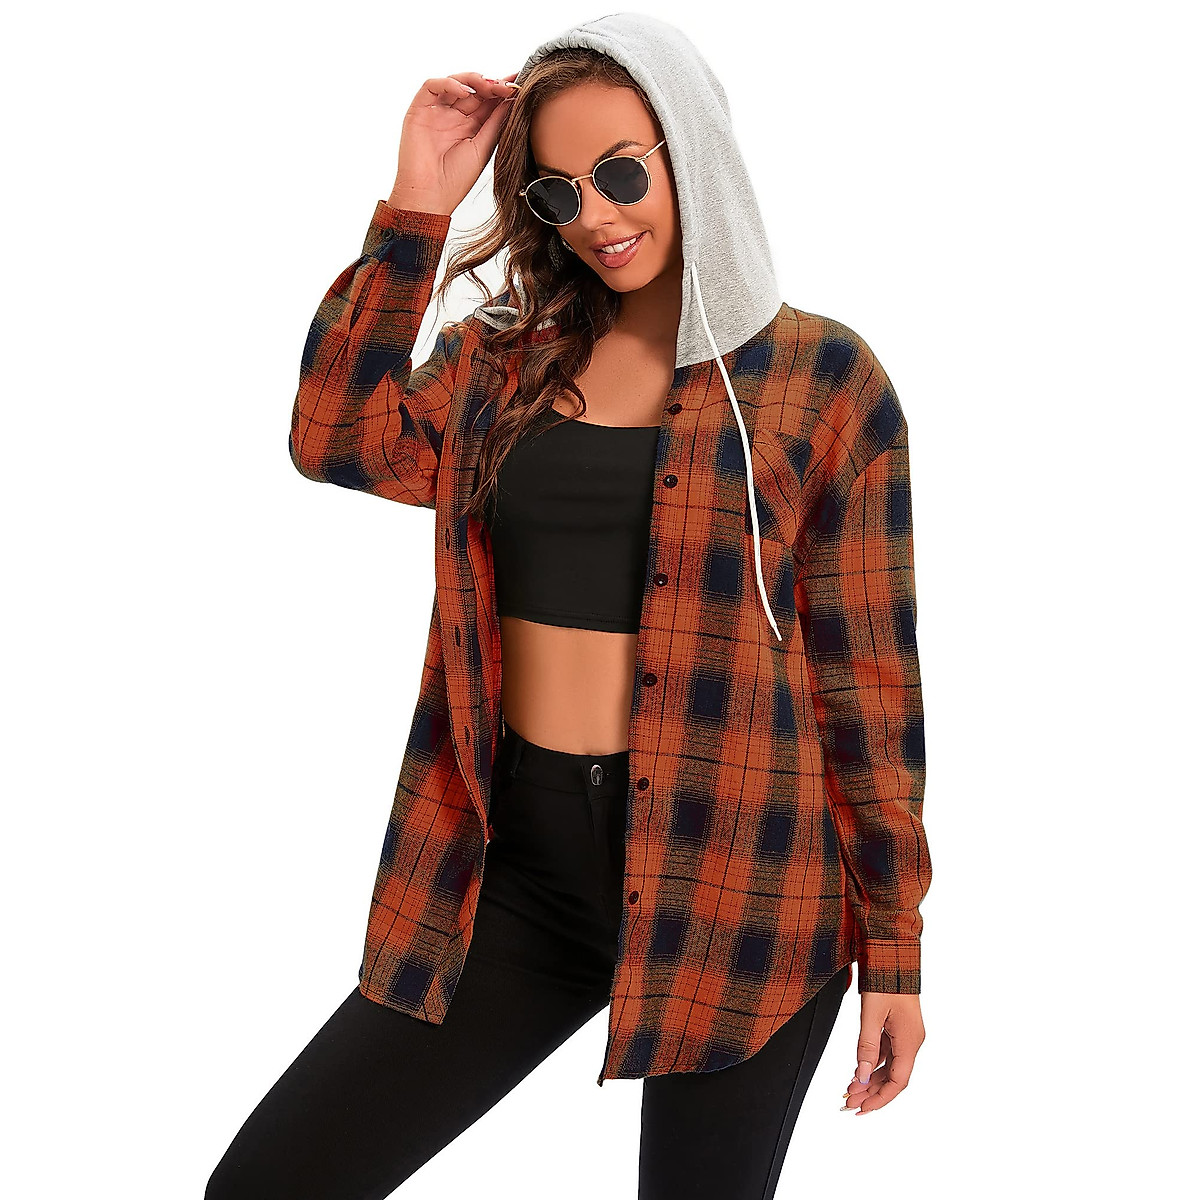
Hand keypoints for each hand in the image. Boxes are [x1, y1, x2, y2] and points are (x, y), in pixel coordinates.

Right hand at [390, 71, 519, 215]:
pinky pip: (432, 86)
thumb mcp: (484, 148)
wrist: (429, 196)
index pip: (488, 102)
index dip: (503, 91)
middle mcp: (454, 117)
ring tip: (489, 86)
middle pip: (474, 89)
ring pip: (455, 82)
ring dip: (473, 80)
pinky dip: (448, 83)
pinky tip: (464, 91)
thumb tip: (512, 100)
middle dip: (491, 84)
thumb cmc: (455, 181)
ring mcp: (437, 112)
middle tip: (507, 85)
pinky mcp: (419, 110)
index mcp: (471, 128)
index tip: (520, 84)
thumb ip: (496, 122)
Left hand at [842, 992, 924, 1113]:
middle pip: (893, 1077)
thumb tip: (860, 1075)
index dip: (880, 1099)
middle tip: (849, 1103)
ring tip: (849, 1089)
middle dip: (871, 1092)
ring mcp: (905, 1034)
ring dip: (869, 1079)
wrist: (893, 955)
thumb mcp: (871, 1014)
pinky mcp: (897, 1027)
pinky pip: (886, 1052)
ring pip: (888, 1066)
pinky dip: (871, 1063)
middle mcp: (911, 1041)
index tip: (862, 1109)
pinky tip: (857, 1070)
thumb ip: (866, 1046)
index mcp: (910, 1041)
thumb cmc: (885, 981)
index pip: (897, 1082)